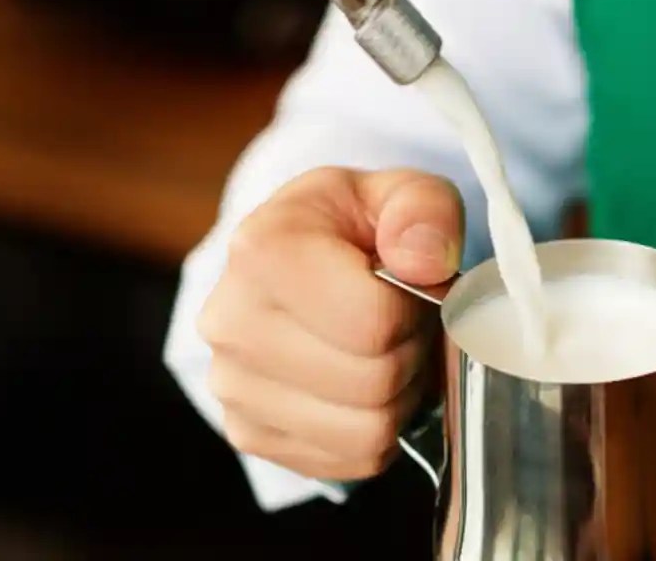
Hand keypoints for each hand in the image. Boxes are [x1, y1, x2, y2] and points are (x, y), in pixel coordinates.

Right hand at [197, 167, 462, 480]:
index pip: (375, 321)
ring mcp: (231, 385)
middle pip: (374, 381)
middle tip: (406, 323)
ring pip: (367, 431)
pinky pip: (351, 461)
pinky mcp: (248, 433)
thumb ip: (425, 210)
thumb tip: (423, 258)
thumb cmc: (355, 227)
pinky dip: (378, 431)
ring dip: (400, 397)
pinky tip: (365, 386)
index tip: (410, 285)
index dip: (417, 309)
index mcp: (262, 249)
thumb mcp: (401, 193)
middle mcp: (230, 321)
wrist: (299, 260)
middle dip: (412, 354)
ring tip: (385, 351)